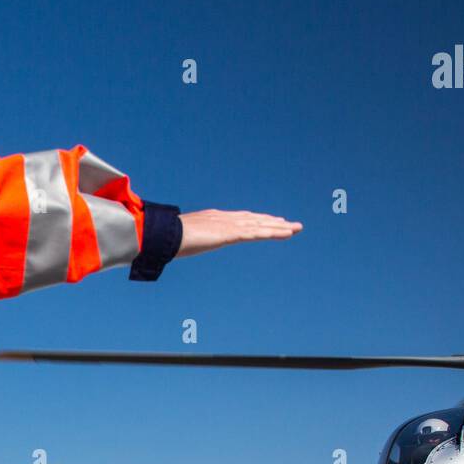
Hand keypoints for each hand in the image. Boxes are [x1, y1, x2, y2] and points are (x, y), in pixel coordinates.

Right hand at [174, 209, 301, 259]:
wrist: (166, 235)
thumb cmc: (170, 239)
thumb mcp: (183, 240)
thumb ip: (188, 240)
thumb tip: (178, 244)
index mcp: (216, 219)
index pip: (242, 218)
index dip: (258, 219)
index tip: (271, 220)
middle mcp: (226, 218)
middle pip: (256, 219)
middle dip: (274, 222)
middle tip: (292, 224)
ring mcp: (229, 225)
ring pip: (260, 225)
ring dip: (280, 227)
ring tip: (297, 228)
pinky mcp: (231, 233)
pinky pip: (257, 233)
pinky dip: (273, 232)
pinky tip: (286, 233)